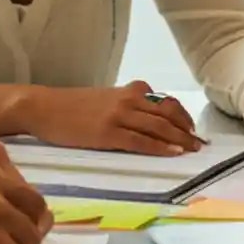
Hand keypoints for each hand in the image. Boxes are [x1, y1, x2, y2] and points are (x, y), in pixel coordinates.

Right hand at [25, 81, 201, 155]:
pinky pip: (141, 141)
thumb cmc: (72, 106)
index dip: (183, 116)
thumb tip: (150, 116)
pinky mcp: (108, 133)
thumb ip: (128, 103)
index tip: (193, 129)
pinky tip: (172, 152)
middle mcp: (128, 100)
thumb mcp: (106, 98)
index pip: (166, 103)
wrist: (44, 107)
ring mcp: (119, 116)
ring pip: (158, 127)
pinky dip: (160, 147)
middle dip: (186, 129)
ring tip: (192, 149)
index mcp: (130, 91)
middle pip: (168, 114)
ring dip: (179, 139)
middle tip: (199, 143)